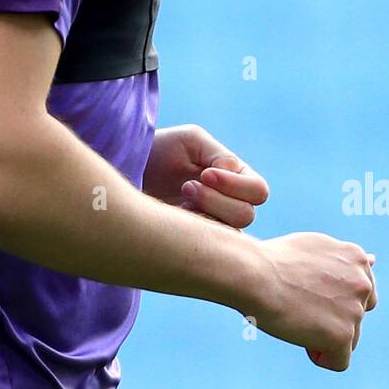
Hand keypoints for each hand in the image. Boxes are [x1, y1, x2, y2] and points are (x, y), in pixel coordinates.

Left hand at [141, 124, 268, 231]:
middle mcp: (231, 202)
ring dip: (205, 215)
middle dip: (216, 200)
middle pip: (246, 215)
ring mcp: (214, 224)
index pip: (258, 190)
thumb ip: (220, 155)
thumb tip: (235, 174)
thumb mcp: (192, 141)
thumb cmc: (161, 150)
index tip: (204, 174)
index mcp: (236, 176)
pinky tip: (176, 217)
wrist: (130, 170)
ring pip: (230, 234)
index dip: (234, 185)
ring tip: (181, 199)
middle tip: (186, 187)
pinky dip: (194, 231)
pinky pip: (209, 247)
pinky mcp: (196, 241)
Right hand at [243, 233, 377, 372]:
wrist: (253, 275)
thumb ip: (343, 259)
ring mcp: (355, 310)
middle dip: (330, 318)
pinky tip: (299, 337)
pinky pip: (339, 362)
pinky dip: (320, 357)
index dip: (332, 299)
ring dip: (323, 336)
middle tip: (298, 305)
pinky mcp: (342, 335)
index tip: (307, 293)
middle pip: (355, 318)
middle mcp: (362, 283)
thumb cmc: (272, 260)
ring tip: (295, 318)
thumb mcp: (315, 247)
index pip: (359, 293)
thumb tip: (373, 260)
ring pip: (347, 340)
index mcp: (357, 258)